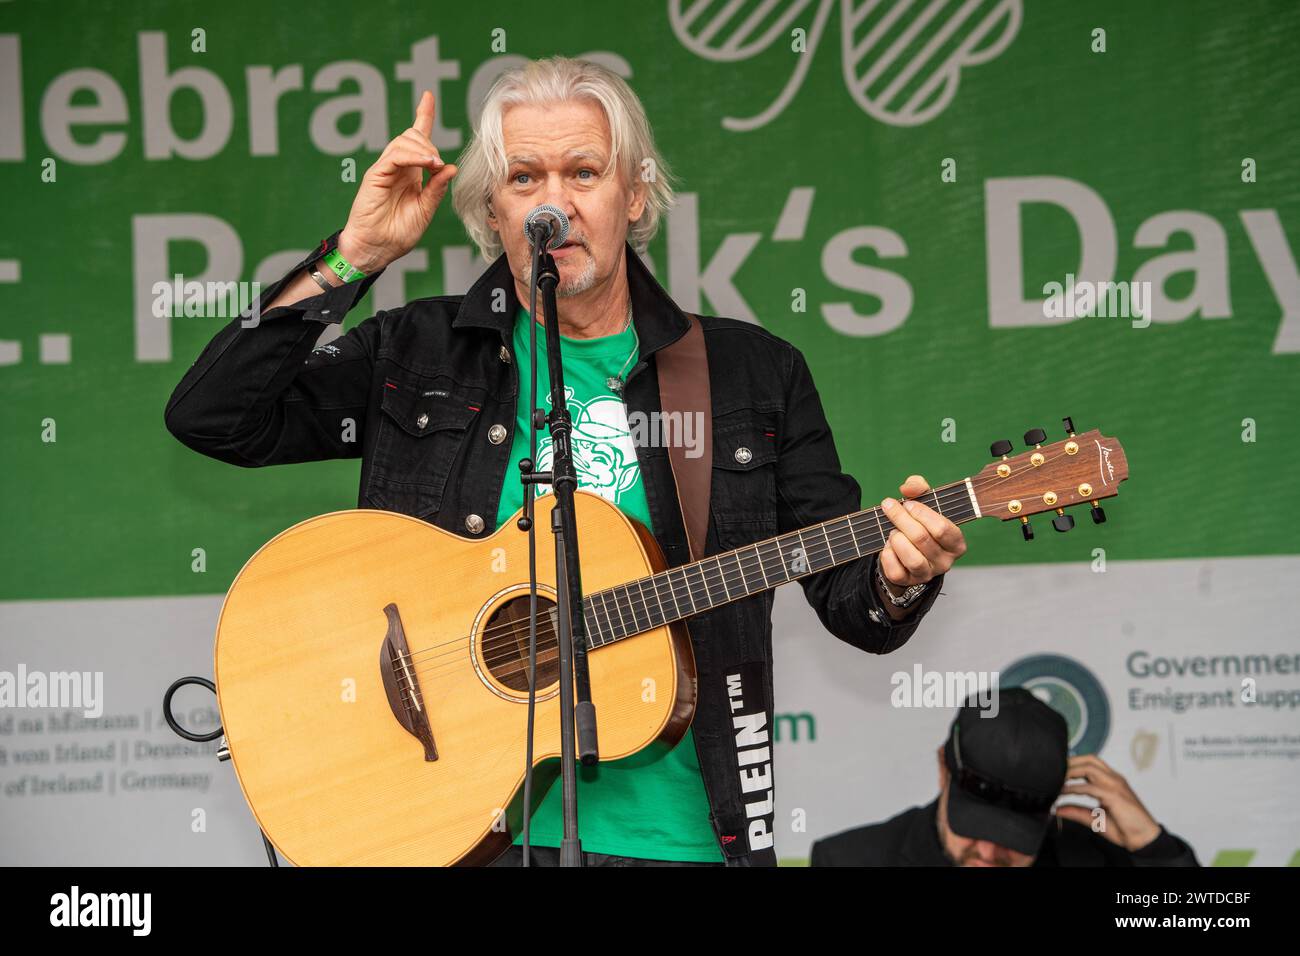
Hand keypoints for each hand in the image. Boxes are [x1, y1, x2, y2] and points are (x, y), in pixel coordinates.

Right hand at [338, 90, 457, 272]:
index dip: (422, 116)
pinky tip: (425, 164)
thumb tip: (451, 168)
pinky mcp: (376, 174)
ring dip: (423, 148)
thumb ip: (436, 189)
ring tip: (433, 165)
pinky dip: (412, 155)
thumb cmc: (398, 233)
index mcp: (410, 173)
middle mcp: (397, 167)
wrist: (376, 249)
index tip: (428, 96)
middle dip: (429, 143)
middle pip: (413, 135)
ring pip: (404, 141)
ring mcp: (385, 169)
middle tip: (437, 165)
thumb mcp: (425, 210)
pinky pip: (395, 155)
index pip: (416, 138)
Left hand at [878, 475, 966, 587]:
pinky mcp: (908, 581)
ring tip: (892, 531)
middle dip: (901, 519)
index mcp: (956, 543)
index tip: (907, 503)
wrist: (908, 549)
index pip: (942, 529)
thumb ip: (918, 487)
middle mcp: (945, 562)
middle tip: (889, 507)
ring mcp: (927, 574)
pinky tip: (887, 546)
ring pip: (912, 558)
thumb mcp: (923, 501)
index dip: (921, 513)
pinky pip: (896, 571)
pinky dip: (888, 556)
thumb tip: (908, 488)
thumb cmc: (920, 522)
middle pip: (922, 538)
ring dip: (897, 539)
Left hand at [1055, 754, 1161, 850]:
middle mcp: (1114, 779)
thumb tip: (1057, 809)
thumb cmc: (1125, 828)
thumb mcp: (1095, 818)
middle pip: (1089, 759)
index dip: (1073, 764)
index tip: (1057, 770)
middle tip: (1053, 770)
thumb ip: (1076, 811)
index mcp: (1111, 781)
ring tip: (1055, 778)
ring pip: (1089, 767)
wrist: (1144, 840)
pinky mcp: (1115, 796)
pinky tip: (1063, 792)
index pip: (1090, 763)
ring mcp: (1116, 785)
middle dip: (1070, 762)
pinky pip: (1091, 787)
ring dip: (1070, 771)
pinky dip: (1074, 788)